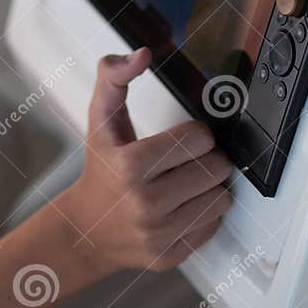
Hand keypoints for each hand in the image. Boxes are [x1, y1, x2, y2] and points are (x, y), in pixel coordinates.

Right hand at [63, 47, 233, 274]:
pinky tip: (182, 205)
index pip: (199, 139)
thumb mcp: (100, 118)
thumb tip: (141, 53)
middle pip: (216, 168)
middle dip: (205, 159)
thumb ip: (114, 77)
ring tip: (184, 182)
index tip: (180, 139)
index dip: (194, 134)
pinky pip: (214, 225)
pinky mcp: (170, 254)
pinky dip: (204, 213)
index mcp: (131, 165)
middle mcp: (145, 202)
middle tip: (184, 160)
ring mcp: (159, 233)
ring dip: (208, 186)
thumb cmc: (100, 168)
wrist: (86, 227)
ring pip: (221, 198)